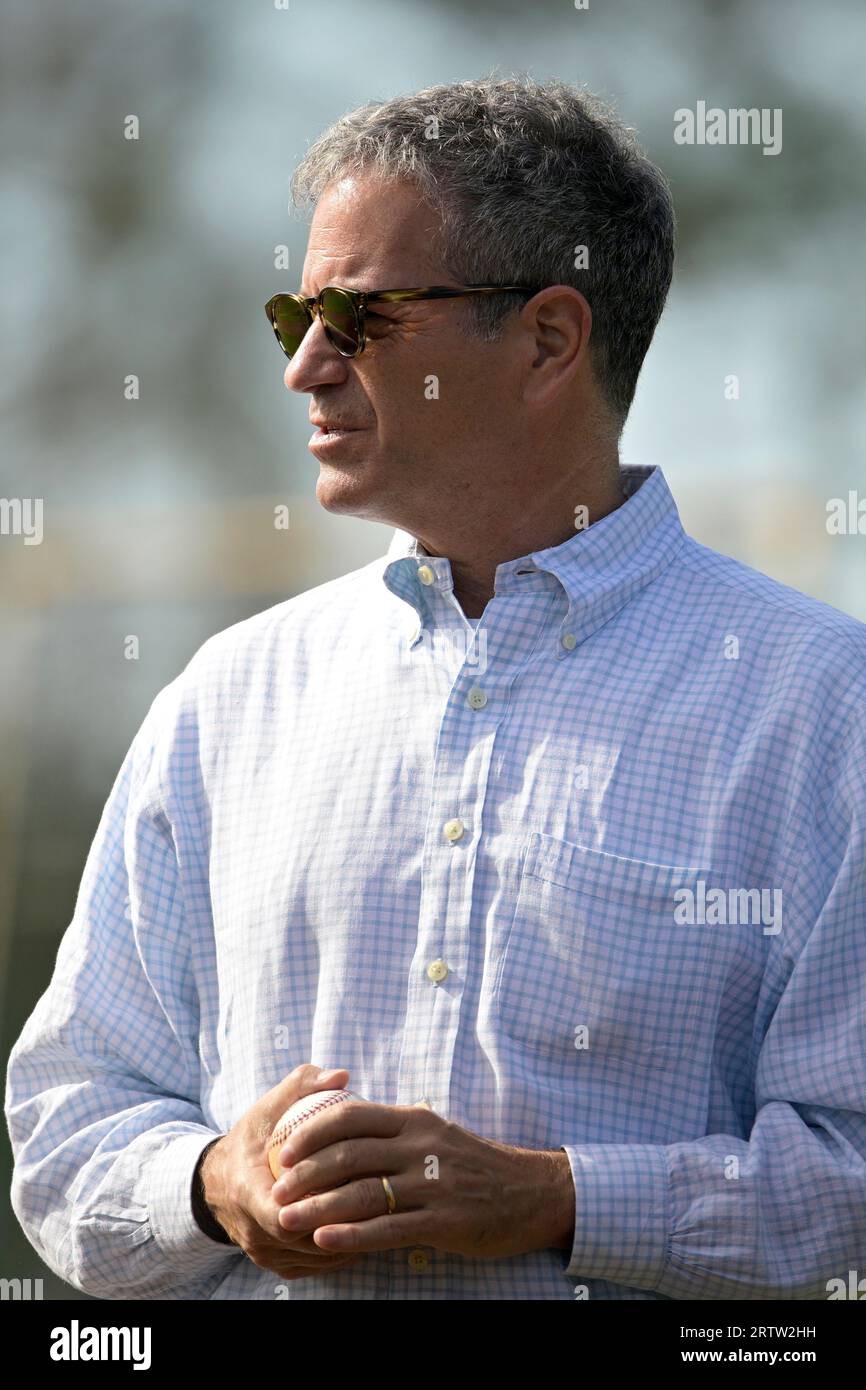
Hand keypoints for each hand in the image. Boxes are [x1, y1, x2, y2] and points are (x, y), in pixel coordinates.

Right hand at [199, 1063, 363, 1279]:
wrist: (220, 1180)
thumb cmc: (253, 1139)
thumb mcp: (269, 1106)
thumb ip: (303, 1085)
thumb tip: (341, 1076)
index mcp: (247, 1193)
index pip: (283, 1213)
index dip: (318, 1204)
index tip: (350, 1183)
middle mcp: (253, 1232)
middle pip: (307, 1239)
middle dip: (344, 1221)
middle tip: (381, 1198)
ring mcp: (264, 1254)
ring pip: (316, 1256)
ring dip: (349, 1238)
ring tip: (382, 1214)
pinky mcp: (276, 1265)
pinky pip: (315, 1266)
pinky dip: (340, 1250)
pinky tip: (366, 1229)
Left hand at [270, 1098, 574, 1258]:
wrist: (533, 1192)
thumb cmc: (477, 1165)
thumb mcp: (436, 1134)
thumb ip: (395, 1133)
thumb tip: (345, 1130)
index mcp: (415, 1121)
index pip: (352, 1116)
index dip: (312, 1131)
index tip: (282, 1148)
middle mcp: (421, 1147)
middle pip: (350, 1154)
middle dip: (305, 1172)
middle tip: (275, 1188)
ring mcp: (433, 1184)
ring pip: (364, 1192)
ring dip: (319, 1207)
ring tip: (287, 1218)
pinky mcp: (445, 1221)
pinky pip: (389, 1228)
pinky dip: (353, 1235)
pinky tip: (326, 1242)